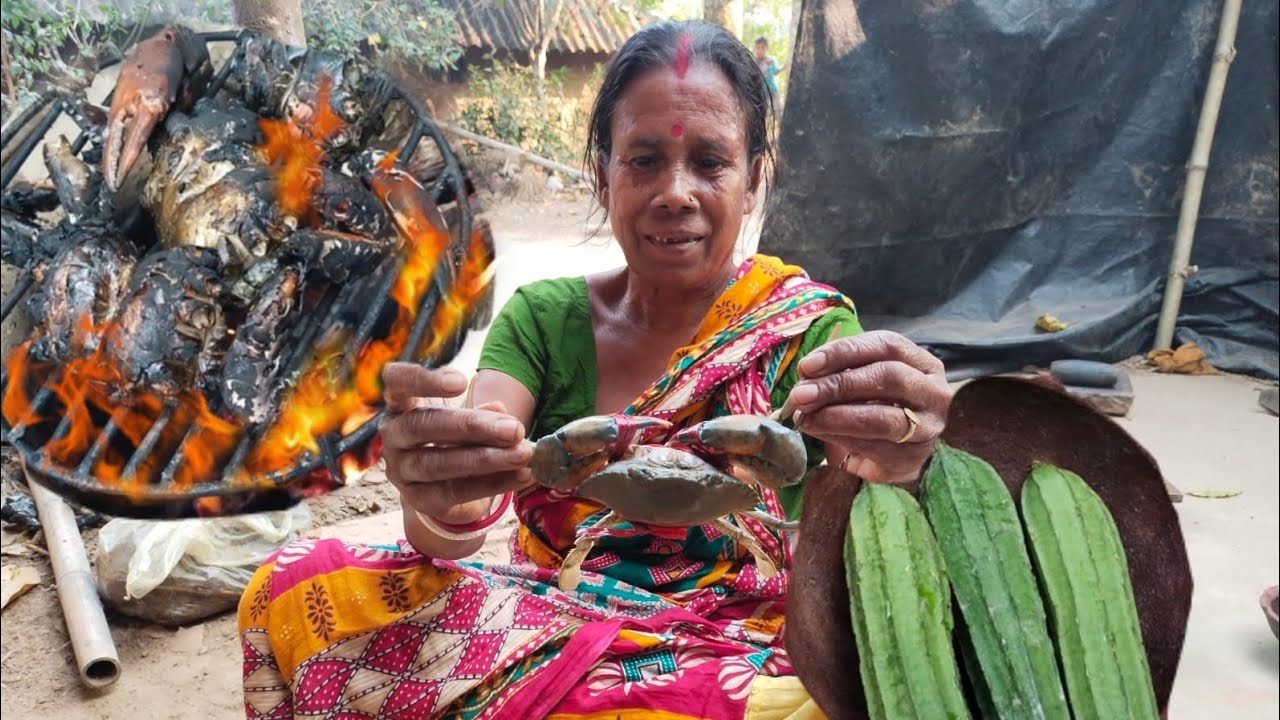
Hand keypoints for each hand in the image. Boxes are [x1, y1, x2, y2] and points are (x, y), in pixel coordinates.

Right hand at [379, 362, 534, 523]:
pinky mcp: (418, 499)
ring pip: (438, 464)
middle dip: (472, 426)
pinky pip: (454, 491)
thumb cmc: (454, 438)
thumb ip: (481, 413)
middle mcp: (393, 435)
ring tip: (522, 454)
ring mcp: (400, 470)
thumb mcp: (467, 420)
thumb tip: (500, 410)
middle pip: (422, 426)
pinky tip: (521, 475)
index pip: (396, 381)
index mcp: (401, 404)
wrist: (444, 486)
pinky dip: (492, 484)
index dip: (423, 380)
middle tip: (514, 429)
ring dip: (486, 459)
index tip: (461, 382)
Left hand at [783, 330, 951, 483]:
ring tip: (805, 417)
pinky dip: (840, 438)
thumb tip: (806, 377)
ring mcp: (928, 428)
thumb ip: (841, 372)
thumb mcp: (863, 381)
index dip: (844, 352)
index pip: (886, 345)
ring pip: (882, 418)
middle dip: (838, 385)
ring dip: (836, 416)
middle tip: (801, 395)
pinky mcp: (912, 458)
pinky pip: (873, 447)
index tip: (808, 365)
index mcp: (922, 364)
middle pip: (887, 377)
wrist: (894, 455)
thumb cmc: (876, 406)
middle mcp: (933, 393)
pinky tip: (818, 432)